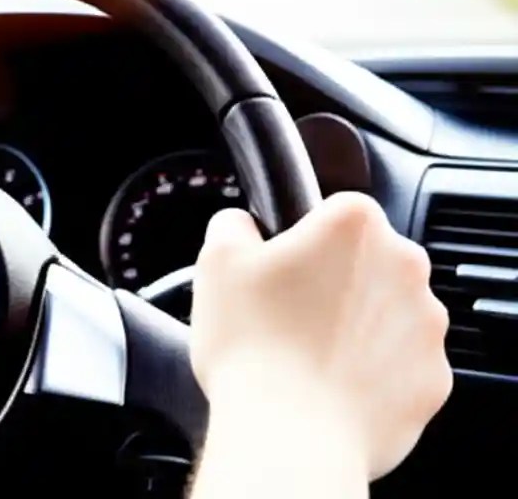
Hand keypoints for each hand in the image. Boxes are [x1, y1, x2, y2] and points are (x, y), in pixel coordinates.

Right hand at [191, 192, 451, 479]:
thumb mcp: (216, 264)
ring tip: (303, 356)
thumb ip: (232, 226)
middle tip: (284, 314)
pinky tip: (327, 385)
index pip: (332, 211)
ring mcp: (426, 325)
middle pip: (365, 261)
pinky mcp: (432, 378)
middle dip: (332, 281)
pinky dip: (370, 372)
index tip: (278, 270)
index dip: (300, 239)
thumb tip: (242, 225)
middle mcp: (404, 266)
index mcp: (354, 225)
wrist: (290, 436)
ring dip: (354, 325)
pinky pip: (398, 364)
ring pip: (384, 312)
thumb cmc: (254, 346)